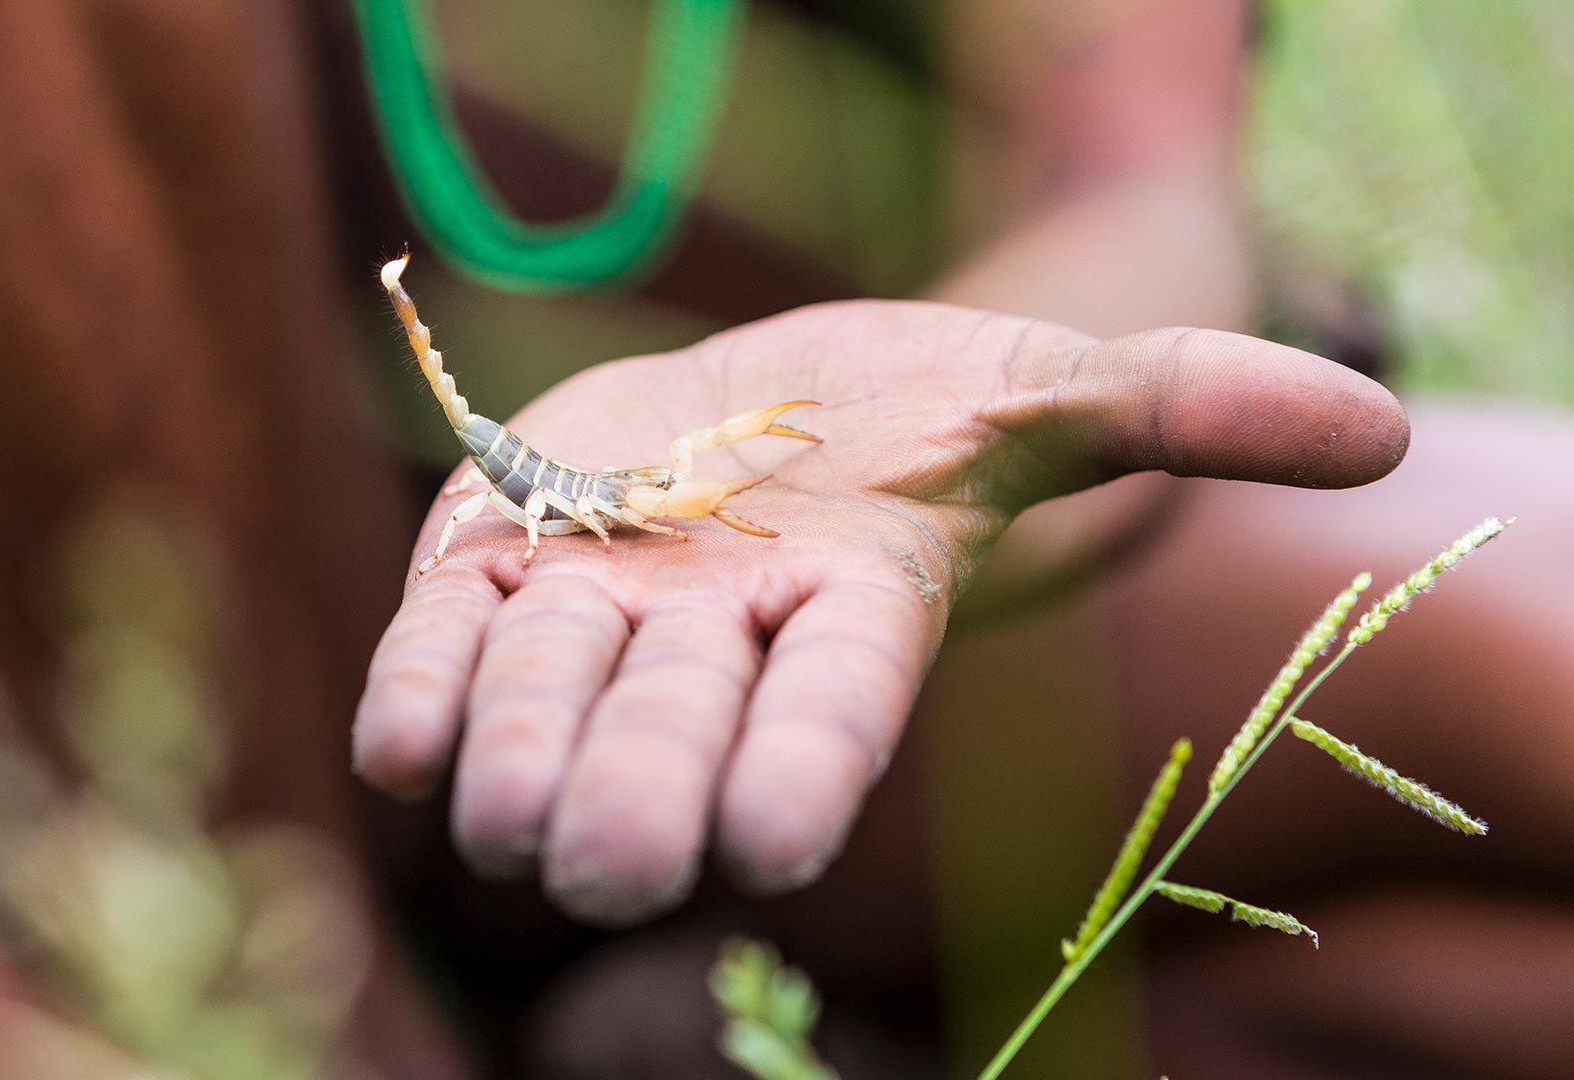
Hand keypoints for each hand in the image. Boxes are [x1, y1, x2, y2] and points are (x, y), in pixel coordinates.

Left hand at [352, 299, 1407, 924]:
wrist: (739, 395)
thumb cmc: (903, 411)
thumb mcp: (1035, 387)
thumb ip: (1177, 400)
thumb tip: (1367, 427)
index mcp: (850, 615)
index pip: (839, 709)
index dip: (809, 770)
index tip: (770, 847)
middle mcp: (711, 645)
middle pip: (676, 737)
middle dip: (644, 799)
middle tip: (614, 865)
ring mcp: (586, 619)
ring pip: (542, 711)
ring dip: (516, 761)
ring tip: (502, 814)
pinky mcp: (477, 575)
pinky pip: (435, 657)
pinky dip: (416, 699)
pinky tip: (401, 745)